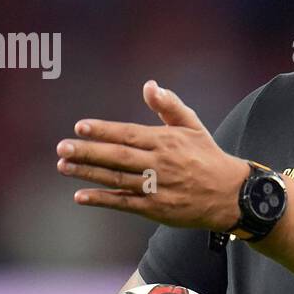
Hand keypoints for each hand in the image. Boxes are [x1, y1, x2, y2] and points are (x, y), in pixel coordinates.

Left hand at [56, 80, 249, 230]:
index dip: (104, 131)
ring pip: (117, 179)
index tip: (80, 127)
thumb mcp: (193, 126)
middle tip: (63, 148)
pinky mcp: (156, 208)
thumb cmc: (207, 156)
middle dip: (89, 152)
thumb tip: (149, 85)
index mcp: (166, 141)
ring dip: (89, 173)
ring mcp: (157, 188)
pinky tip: (81, 196)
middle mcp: (160, 164)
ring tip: (64, 167)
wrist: (230, 194)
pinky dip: (103, 199)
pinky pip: (124, 203)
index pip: (129, 134)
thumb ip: (169, 105)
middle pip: (119, 157)